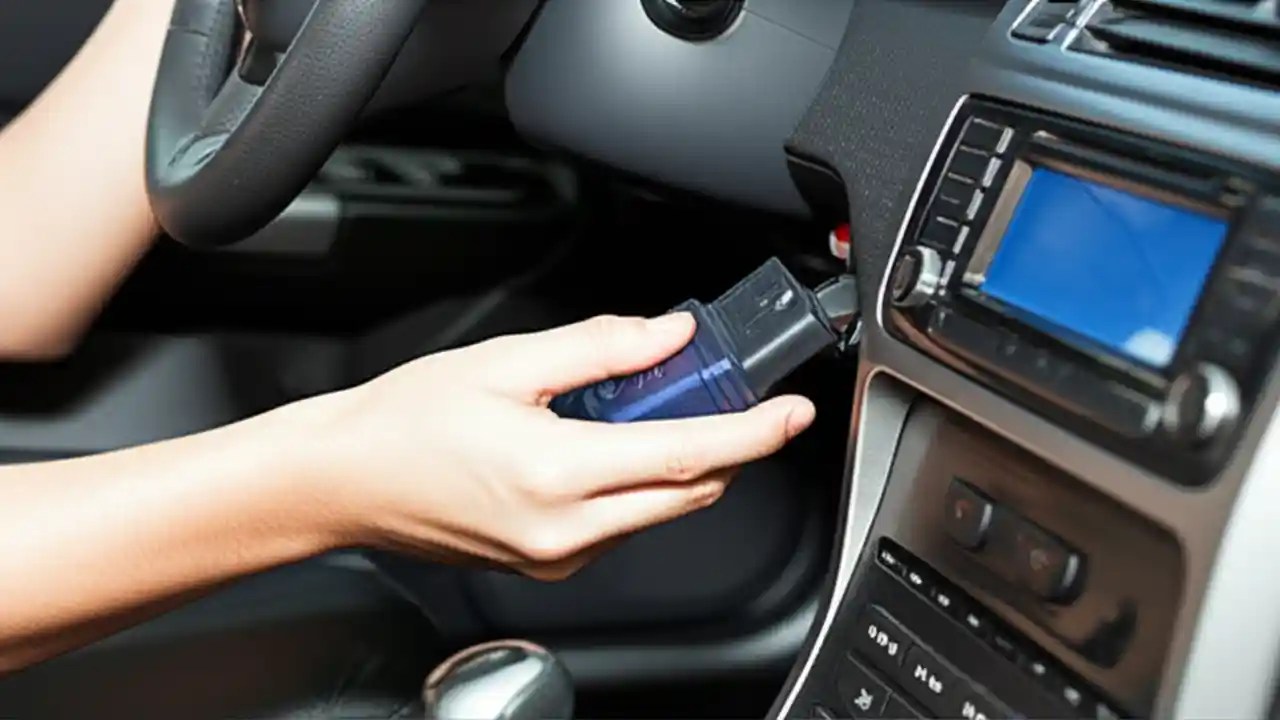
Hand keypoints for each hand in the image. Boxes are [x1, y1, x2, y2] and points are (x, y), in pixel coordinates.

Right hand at [304, 314, 815, 579]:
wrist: (346, 480)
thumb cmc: (407, 421)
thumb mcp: (508, 361)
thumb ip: (602, 348)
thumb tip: (669, 336)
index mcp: (557, 473)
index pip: (687, 455)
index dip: (752, 433)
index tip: (791, 413)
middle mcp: (566, 530)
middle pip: (687, 491)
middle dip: (723, 444)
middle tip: (718, 390)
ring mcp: (557, 556)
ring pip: (657, 509)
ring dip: (675, 461)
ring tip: (638, 408)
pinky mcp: (548, 565)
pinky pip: (620, 524)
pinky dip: (634, 483)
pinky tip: (600, 444)